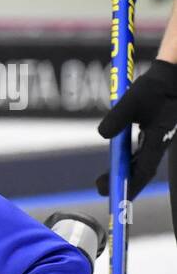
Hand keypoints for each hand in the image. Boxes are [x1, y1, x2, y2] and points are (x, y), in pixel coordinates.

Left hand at [96, 59, 176, 198]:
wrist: (172, 78)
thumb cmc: (153, 87)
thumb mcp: (132, 101)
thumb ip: (117, 117)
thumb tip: (103, 134)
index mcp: (158, 138)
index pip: (143, 170)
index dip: (130, 185)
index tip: (114, 195)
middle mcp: (159, 143)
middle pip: (141, 172)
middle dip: (124, 185)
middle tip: (104, 193)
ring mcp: (157, 140)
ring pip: (140, 165)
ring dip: (125, 176)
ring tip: (105, 185)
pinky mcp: (153, 135)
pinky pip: (140, 155)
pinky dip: (129, 164)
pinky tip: (117, 169)